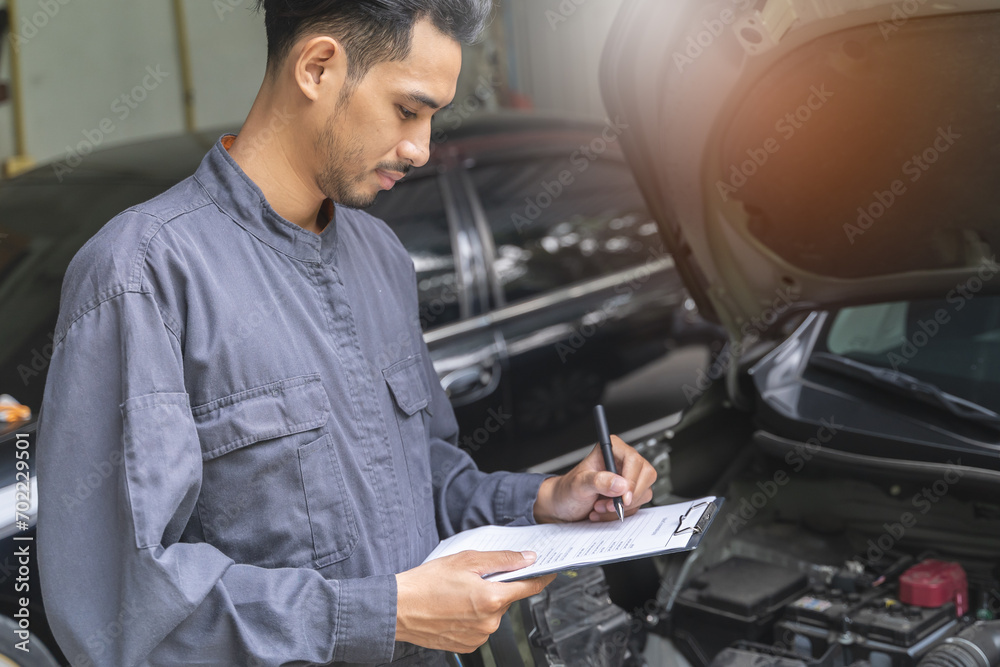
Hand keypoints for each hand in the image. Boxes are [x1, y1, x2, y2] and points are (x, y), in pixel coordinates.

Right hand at [395, 550, 556, 652]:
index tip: (548, 572)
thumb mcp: (466, 560)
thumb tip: (527, 558)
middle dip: (498, 586)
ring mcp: (479, 636)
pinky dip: (473, 616)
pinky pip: (480, 627)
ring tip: (459, 593)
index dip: (541, 577)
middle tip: (475, 576)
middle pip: (507, 598)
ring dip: (484, 602)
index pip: (530, 587)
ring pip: (493, 613)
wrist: (398, 608)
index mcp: (492, 598)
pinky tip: (455, 607)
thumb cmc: (427, 582)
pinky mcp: (468, 645)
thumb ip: (502, 559)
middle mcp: (490, 621)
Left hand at [532, 435, 656, 522]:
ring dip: (622, 507)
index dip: (632, 480)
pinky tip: (604, 511)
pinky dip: (621, 513)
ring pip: (643, 493)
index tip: (623, 498)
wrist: (563, 506)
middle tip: (609, 505)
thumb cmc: (567, 490)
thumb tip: (621, 484)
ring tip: (600, 507)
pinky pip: (637, 505)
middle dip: (628, 496)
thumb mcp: (578, 484)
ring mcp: (628, 478)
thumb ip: (598, 481)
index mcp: (611, 449)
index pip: (634, 461)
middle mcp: (623, 461)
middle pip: (646, 475)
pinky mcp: (629, 493)